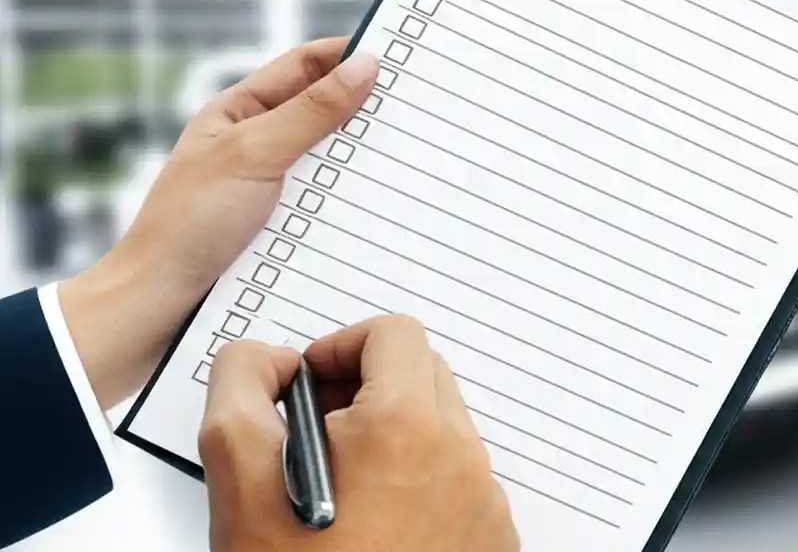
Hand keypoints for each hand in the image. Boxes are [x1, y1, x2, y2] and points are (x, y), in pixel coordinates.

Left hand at [59, 39, 378, 407]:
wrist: (158, 306)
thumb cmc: (186, 225)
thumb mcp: (253, 153)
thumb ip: (310, 111)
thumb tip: (364, 66)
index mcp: (239, 113)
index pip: (304, 66)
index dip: (347, 55)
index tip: (397, 56)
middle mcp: (257, 145)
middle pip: (323, 113)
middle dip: (365, 109)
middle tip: (415, 110)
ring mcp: (271, 188)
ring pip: (330, 162)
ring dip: (362, 162)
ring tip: (408, 160)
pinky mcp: (283, 228)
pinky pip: (329, 206)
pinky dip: (354, 203)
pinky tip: (381, 210)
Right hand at [200, 317, 519, 551]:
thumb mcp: (237, 477)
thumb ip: (242, 385)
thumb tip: (270, 359)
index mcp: (406, 426)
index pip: (393, 334)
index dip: (341, 346)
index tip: (311, 382)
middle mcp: (460, 457)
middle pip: (423, 376)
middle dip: (369, 389)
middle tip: (320, 433)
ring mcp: (484, 503)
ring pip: (444, 431)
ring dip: (395, 439)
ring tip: (344, 491)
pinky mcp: (493, 540)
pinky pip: (463, 484)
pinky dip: (424, 486)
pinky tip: (377, 527)